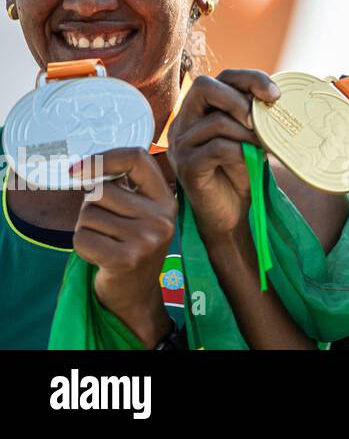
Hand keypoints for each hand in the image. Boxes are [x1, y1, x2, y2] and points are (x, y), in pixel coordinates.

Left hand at [71, 147, 176, 346]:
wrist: (135, 294)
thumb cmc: (130, 246)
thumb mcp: (139, 213)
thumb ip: (123, 187)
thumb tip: (83, 167)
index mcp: (166, 198)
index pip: (137, 158)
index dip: (104, 159)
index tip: (78, 169)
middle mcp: (162, 216)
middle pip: (102, 191)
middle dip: (91, 207)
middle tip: (104, 226)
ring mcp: (147, 239)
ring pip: (88, 215)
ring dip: (85, 228)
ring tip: (105, 242)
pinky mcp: (126, 259)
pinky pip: (82, 238)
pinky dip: (82, 247)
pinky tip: (99, 256)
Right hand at [168, 70, 279, 236]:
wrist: (231, 212)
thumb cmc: (240, 170)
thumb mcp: (250, 136)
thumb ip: (255, 116)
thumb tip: (277, 97)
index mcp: (200, 109)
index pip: (219, 77)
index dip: (248, 79)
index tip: (275, 94)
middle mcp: (184, 122)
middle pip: (203, 86)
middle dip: (238, 98)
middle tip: (259, 119)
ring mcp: (181, 144)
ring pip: (214, 121)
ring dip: (246, 132)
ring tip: (260, 146)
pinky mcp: (186, 166)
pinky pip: (215, 148)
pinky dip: (239, 150)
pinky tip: (249, 159)